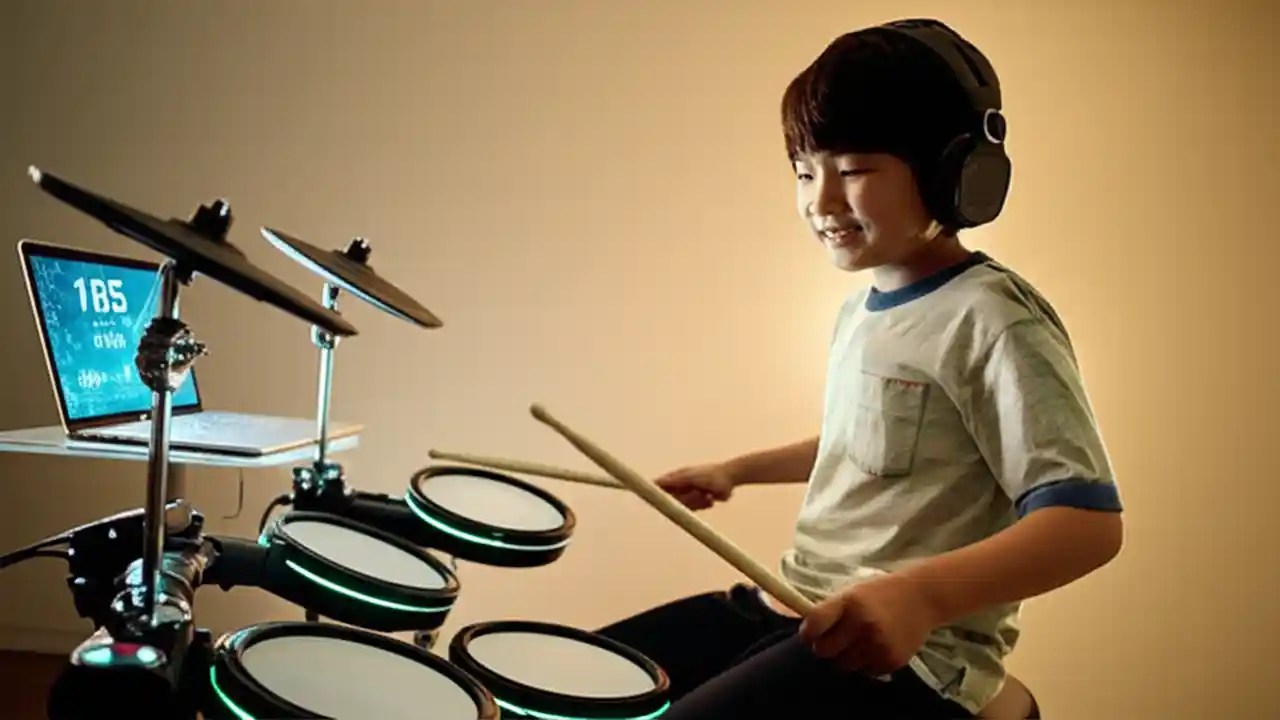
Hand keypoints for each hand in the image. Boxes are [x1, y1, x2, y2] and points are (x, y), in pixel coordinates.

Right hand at [654, 462, 735, 510]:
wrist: (730, 477)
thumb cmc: (710, 474)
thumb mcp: (690, 477)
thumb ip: (673, 481)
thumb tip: (654, 482)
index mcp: (677, 478)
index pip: (659, 487)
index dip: (656, 494)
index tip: (656, 500)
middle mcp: (681, 486)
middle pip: (674, 502)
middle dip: (687, 499)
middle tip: (698, 492)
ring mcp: (689, 495)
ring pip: (685, 507)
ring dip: (697, 502)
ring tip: (707, 494)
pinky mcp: (698, 502)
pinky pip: (695, 510)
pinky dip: (703, 505)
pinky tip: (711, 498)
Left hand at [797, 574, 940, 675]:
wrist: (922, 597)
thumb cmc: (881, 592)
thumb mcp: (853, 592)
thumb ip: (831, 610)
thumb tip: (808, 632)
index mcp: (849, 603)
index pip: (814, 624)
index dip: (807, 632)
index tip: (810, 633)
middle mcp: (862, 625)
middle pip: (825, 651)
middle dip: (824, 647)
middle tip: (832, 640)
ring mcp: (878, 645)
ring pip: (844, 665)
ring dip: (844, 657)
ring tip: (855, 642)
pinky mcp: (891, 660)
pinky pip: (865, 671)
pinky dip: (865, 663)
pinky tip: (873, 647)